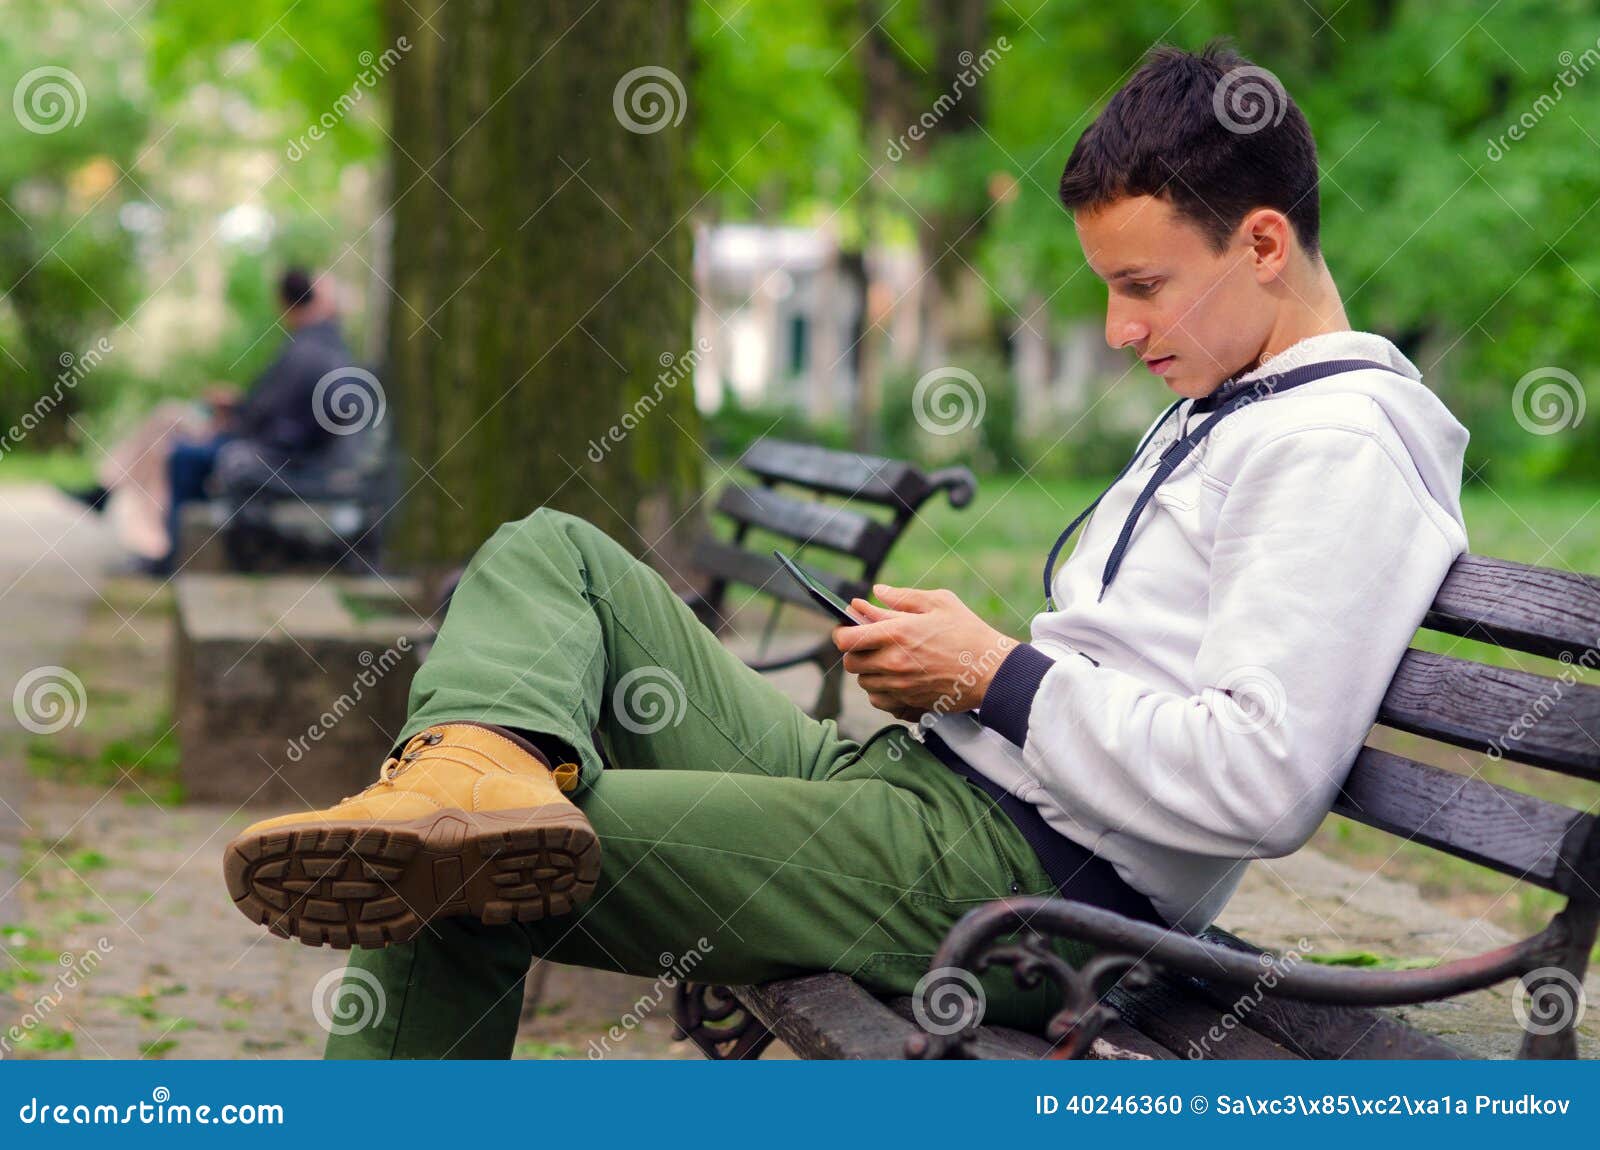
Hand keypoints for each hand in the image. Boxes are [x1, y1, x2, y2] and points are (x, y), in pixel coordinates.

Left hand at [831, 583, 1016, 722]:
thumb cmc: (969, 634)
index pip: (846, 639)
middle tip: (871, 644)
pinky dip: (881, 692)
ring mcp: (900, 686)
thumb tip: (876, 593)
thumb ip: (903, 597)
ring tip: (888, 660)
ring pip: (864, 684)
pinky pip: (880, 702)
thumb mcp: (939, 603)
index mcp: (896, 634)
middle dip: (856, 652)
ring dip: (869, 672)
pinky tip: (896, 680)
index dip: (841, 633)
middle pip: (851, 664)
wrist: (993, 672)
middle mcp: (893, 663)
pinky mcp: (909, 703)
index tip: (848, 628)